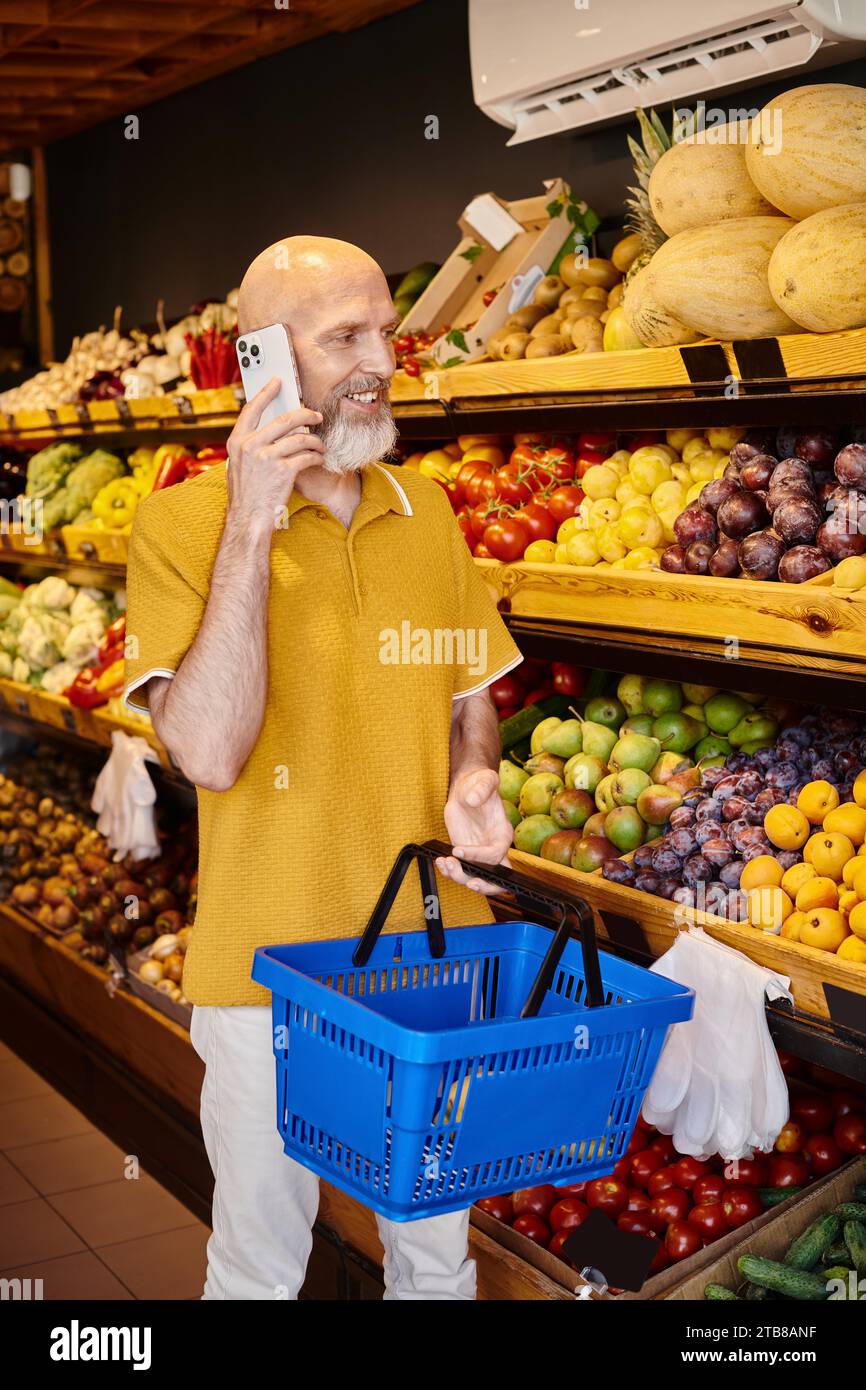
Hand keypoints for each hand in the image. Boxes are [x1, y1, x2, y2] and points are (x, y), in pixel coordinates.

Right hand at [226, 376, 324, 524]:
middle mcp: (250, 445)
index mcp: (237, 442)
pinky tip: (318, 459)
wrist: (248, 519)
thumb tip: (268, 429)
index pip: (252, 409)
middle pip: (284, 419)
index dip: (266, 392)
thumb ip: (249, 446)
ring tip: (320, 446)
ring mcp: (266, 457)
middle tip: (316, 416)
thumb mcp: (239, 465)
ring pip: (300, 438)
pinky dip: (316, 457)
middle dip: (306, 414)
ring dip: (315, 441)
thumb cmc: (246, 495)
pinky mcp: (283, 470)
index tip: (278, 381)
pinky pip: (307, 456)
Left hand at [436, 767, 512, 894]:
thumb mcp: (485, 779)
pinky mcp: (464, 854)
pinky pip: (461, 870)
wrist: (468, 788)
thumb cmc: (480, 784)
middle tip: (469, 883)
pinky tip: (441, 862)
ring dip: (460, 877)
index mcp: (502, 834)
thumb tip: (472, 800)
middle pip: (496, 878)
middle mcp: (493, 848)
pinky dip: (450, 871)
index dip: (479, 856)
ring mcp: (479, 853)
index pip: (495, 853)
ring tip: (445, 864)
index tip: (458, 850)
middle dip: (484, 885)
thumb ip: (482, 788)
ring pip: (475, 877)